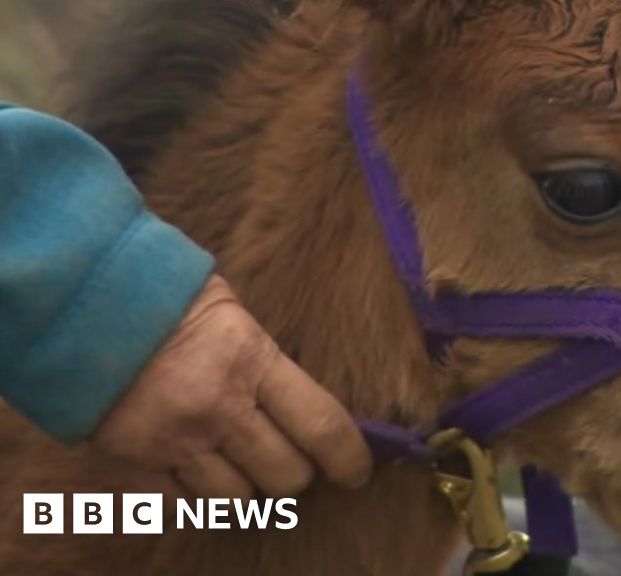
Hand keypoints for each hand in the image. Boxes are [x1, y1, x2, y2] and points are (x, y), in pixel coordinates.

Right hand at [91, 275, 371, 497]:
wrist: (83, 301)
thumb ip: (268, 361)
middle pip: (286, 475)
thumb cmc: (168, 297)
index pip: (322, 425)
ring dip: (248, 487)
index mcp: (252, 361)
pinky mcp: (137, 461)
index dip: (350, 457)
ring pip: (238, 499)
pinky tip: (197, 468)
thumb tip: (306, 405)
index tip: (357, 472)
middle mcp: (220, 407)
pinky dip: (197, 495)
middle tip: (289, 457)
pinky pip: (184, 504)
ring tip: (240, 460)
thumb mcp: (235, 314)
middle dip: (297, 473)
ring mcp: (177, 439)